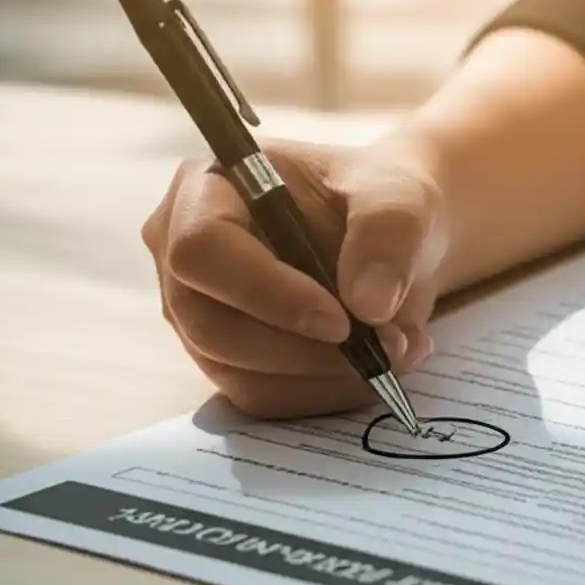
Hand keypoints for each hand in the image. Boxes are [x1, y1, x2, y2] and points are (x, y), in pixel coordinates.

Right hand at [142, 138, 447, 417]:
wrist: (393, 236)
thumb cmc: (381, 198)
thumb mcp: (400, 197)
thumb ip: (387, 238)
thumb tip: (368, 306)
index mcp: (208, 188)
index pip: (203, 250)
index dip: (267, 294)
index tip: (341, 322)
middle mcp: (183, 253)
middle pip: (212, 326)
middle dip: (305, 351)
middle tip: (387, 347)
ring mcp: (199, 311)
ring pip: (241, 374)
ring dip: (325, 377)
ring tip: (399, 350)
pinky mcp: (227, 358)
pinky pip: (265, 396)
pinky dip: (326, 393)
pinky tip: (378, 368)